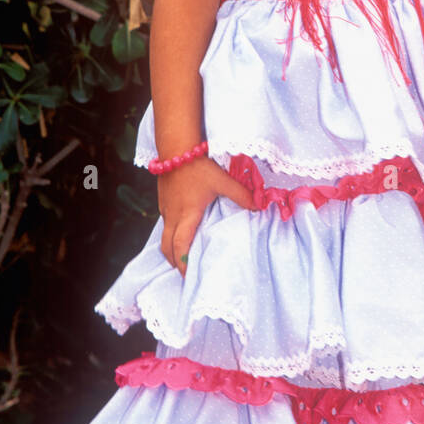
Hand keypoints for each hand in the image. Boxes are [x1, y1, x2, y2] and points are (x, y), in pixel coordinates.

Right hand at [157, 156, 259, 277]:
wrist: (176, 146)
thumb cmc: (199, 166)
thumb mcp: (223, 180)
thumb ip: (242, 195)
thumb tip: (260, 206)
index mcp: (186, 216)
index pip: (179, 247)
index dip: (183, 265)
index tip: (189, 277)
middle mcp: (172, 216)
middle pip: (166, 248)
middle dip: (175, 262)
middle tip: (186, 271)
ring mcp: (165, 208)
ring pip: (164, 236)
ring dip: (172, 248)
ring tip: (186, 254)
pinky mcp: (163, 200)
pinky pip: (165, 223)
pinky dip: (172, 233)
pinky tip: (183, 229)